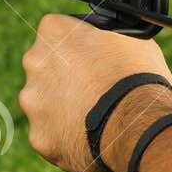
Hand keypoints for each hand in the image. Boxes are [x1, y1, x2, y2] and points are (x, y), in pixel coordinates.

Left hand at [18, 15, 171, 171]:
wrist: (138, 125)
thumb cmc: (138, 78)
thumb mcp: (130, 38)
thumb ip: (104, 35)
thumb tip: (106, 40)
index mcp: (54, 31)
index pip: (59, 33)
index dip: (78, 48)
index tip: (93, 60)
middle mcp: (34, 63)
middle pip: (46, 69)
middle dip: (65, 80)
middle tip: (94, 92)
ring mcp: (33, 102)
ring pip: (45, 104)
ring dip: (63, 110)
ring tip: (96, 120)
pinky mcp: (39, 136)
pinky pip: (51, 136)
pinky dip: (66, 139)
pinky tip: (90, 140)